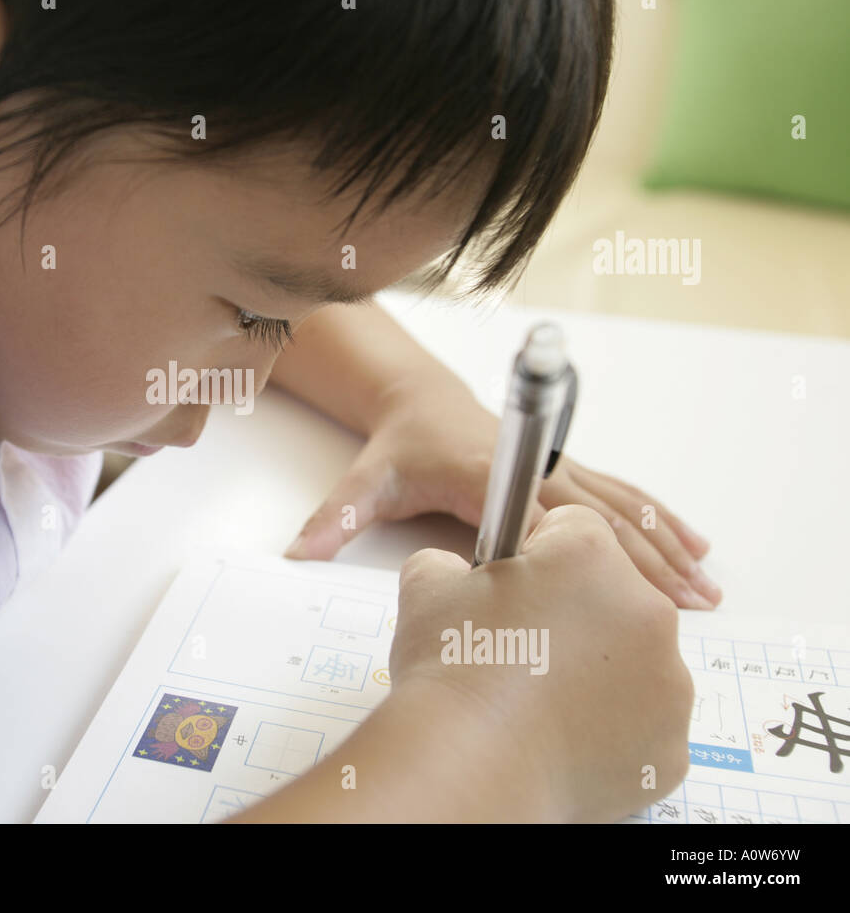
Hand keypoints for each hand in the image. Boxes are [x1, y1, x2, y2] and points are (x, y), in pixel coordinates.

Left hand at [283, 376, 720, 608]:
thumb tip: (297, 551)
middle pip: (596, 517)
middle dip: (643, 559)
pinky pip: (620, 494)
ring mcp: (556, 467)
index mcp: (487, 472)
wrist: (417, 400)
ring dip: (663, 543)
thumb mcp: (365, 479)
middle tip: (684, 603)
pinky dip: (657, 519)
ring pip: (619, 507)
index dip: (579, 550)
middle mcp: (531, 467)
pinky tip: (692, 543)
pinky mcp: (566, 470)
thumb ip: (334, 516)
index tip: (617, 587)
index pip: (540, 516)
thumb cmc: (397, 445)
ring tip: (705, 583)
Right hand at [386, 506, 694, 821]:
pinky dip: (609, 732)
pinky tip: (559, 737)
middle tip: (520, 650)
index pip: (573, 530)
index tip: (512, 588)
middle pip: (612, 597)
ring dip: (597, 674)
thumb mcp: (428, 584)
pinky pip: (642, 727)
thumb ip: (452, 562)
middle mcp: (647, 610)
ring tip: (536, 700)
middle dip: (573, 616)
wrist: (467, 761)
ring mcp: (668, 683)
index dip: (536, 558)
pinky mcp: (669, 747)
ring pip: (635, 663)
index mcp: (591, 556)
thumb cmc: (451, 667)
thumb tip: (457, 573)